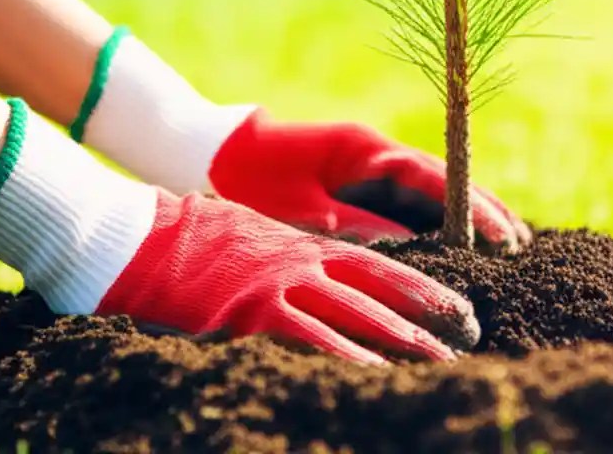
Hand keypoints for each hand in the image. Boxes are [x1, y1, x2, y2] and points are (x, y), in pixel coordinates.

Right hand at [95, 191, 479, 363]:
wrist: (144, 236)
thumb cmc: (195, 239)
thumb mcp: (258, 237)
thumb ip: (296, 258)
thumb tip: (327, 281)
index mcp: (307, 244)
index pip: (382, 268)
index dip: (424, 289)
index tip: (459, 309)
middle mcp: (305, 263)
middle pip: (381, 294)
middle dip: (427, 320)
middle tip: (469, 341)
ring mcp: (281, 287)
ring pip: (358, 316)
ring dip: (403, 342)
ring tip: (440, 364)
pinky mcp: (255, 313)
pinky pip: (313, 340)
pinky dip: (348, 358)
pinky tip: (376, 377)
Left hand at [207, 110, 530, 248]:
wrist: (213, 154)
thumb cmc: (251, 180)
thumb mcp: (302, 211)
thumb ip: (355, 227)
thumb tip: (410, 251)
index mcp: (365, 149)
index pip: (432, 178)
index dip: (472, 209)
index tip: (505, 238)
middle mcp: (376, 152)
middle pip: (445, 181)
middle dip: (485, 211)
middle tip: (526, 246)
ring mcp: (371, 166)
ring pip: (433, 192)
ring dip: (469, 216)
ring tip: (511, 246)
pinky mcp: (361, 182)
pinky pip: (410, 202)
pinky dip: (438, 222)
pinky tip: (462, 247)